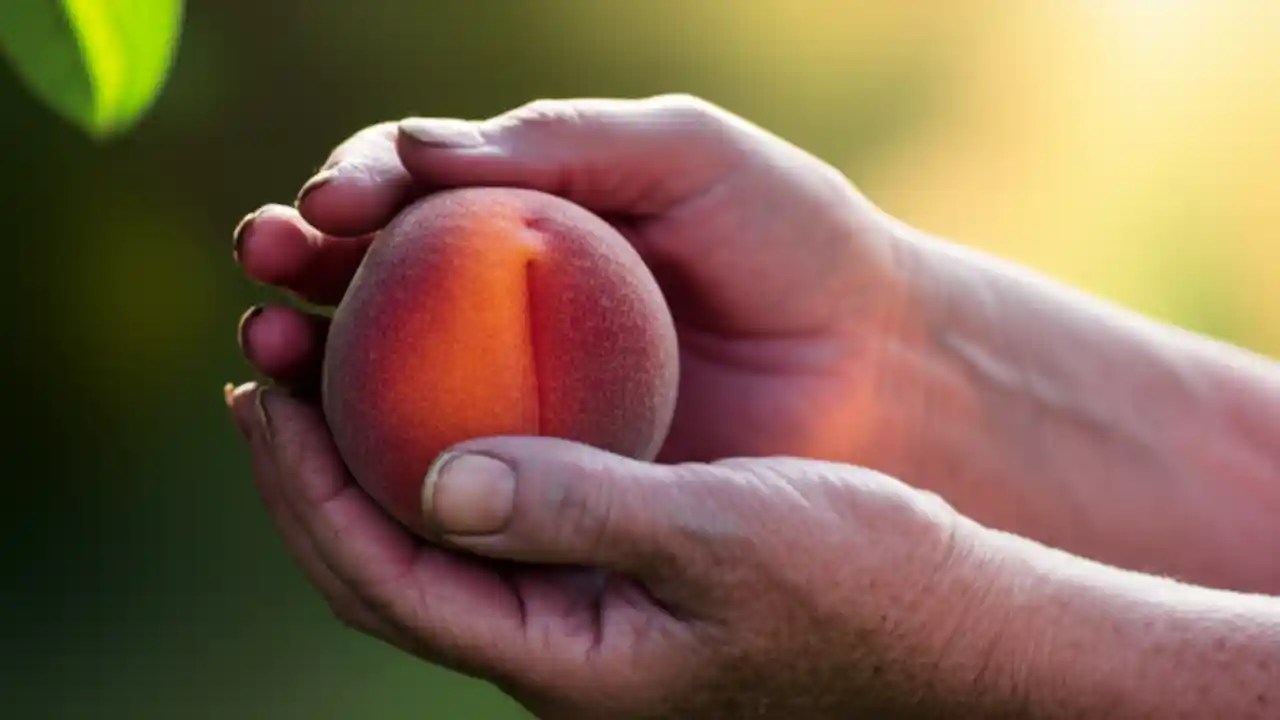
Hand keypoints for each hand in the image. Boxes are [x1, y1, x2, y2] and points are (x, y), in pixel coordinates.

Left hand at [226, 383, 1010, 718]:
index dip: (308, 492)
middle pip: (388, 579)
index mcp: (568, 665)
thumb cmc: (865, 583)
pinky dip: (453, 470)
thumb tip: (436, 480)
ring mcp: (590, 635)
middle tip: (267, 382)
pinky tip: (456, 404)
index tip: (263, 399)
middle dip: (311, 484)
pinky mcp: (622, 600)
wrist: (956, 632)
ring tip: (331, 384)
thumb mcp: (727, 532)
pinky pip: (502, 536)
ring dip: (372, 472)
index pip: (389, 582)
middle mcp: (560, 660)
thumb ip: (581, 508)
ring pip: (437, 559)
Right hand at [233, 95, 913, 463]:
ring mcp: (522, 391)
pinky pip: (450, 465)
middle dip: (294, 266)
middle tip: (265, 268)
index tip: (326, 208)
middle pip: (369, 280)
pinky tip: (344, 452)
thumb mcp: (686, 153)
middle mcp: (509, 304)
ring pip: (386, 378)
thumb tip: (413, 149)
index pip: (409, 190)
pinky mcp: (548, 472)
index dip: (349, 190)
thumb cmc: (793, 240)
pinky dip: (386, 459)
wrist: (878, 365)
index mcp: (531, 213)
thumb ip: (560, 138)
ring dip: (309, 363)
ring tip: (271, 354)